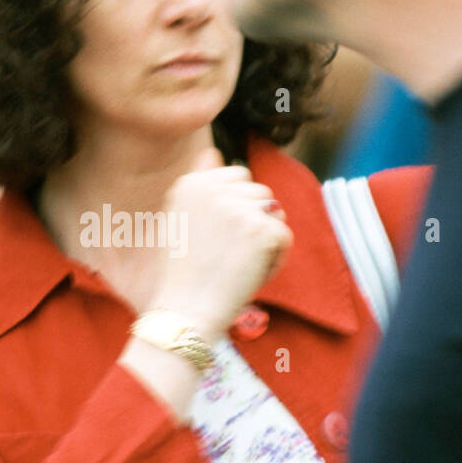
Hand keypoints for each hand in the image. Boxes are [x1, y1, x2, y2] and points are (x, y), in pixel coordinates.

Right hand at [149, 145, 290, 340]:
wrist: (186, 310)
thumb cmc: (182, 273)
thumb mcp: (177, 219)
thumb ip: (198, 185)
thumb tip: (213, 152)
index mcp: (191, 183)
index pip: (235, 176)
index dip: (233, 208)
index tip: (217, 237)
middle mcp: (214, 188)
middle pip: (257, 191)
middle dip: (252, 220)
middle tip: (228, 254)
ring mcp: (239, 207)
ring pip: (273, 210)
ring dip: (265, 237)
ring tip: (239, 264)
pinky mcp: (262, 229)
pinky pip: (284, 235)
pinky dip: (275, 259)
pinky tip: (251, 274)